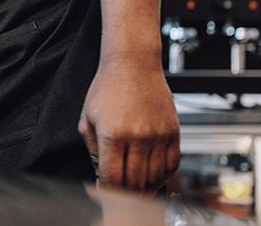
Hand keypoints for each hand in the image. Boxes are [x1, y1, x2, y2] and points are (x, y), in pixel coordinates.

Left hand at [78, 59, 180, 191]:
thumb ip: (92, 149)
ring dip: (145, 188)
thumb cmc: (107, 88)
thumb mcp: (87, 117)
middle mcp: (137, 136)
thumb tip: (101, 173)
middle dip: (125, 194)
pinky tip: (153, 176)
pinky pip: (172, 164)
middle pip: (135, 182)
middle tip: (120, 195)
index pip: (112, 177)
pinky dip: (163, 176)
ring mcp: (158, 135)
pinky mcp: (173, 131)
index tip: (105, 193)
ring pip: (155, 177)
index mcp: (112, 134)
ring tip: (136, 189)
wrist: (133, 64)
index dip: (108, 191)